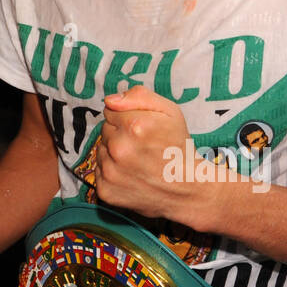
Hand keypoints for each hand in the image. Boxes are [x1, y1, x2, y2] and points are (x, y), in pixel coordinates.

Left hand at [93, 84, 202, 224]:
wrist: (188, 190)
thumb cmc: (178, 147)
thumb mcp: (170, 112)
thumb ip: (139, 96)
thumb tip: (110, 100)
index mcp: (134, 126)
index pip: (110, 110)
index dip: (127, 118)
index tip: (142, 129)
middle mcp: (119, 149)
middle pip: (104, 130)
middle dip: (120, 135)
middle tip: (142, 146)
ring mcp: (111, 172)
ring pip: (101, 150)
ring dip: (114, 153)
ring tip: (137, 161)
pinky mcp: (106, 190)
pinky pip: (99, 171)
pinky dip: (112, 172)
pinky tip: (131, 175)